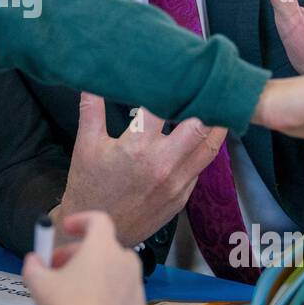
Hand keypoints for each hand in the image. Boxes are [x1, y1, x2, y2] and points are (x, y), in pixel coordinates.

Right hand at [22, 211, 144, 304]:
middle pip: (105, 248)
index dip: (80, 221)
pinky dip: (108, 297)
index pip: (98, 220)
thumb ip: (34, 265)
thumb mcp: (38, 283)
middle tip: (59, 268)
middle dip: (80, 254)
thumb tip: (33, 261)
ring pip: (115, 273)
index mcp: (103, 249)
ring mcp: (135, 288)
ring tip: (74, 293)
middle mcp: (125, 263)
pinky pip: (122, 296)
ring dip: (96, 275)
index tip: (66, 229)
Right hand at [55, 92, 226, 247]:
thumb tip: (90, 81)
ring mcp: (177, 183)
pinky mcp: (182, 197)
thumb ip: (91, 110)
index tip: (175, 72)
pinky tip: (202, 137)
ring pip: (209, 148)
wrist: (96, 232)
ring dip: (214, 126)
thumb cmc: (89, 188)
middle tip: (207, 86)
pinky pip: (200, 168)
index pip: (165, 106)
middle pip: (200, 125)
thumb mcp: (84, 146)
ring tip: (218, 107)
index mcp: (138, 147)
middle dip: (204, 104)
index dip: (172, 86)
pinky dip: (203, 150)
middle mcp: (163, 164)